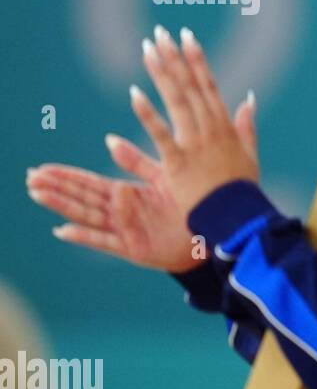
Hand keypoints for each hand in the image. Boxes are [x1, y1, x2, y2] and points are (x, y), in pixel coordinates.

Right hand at [28, 135, 199, 272]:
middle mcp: (122, 214)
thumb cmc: (188, 206)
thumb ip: (136, 162)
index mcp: (127, 196)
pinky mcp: (134, 248)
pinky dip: (85, 236)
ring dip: (63, 206)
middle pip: (83, 198)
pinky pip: (106, 240)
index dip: (66, 177)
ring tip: (38, 195)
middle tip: (31, 179)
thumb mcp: (161, 177)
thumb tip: (109, 140)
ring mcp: (126, 231)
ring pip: (88, 216)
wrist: (213, 232)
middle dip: (57, 189)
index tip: (41, 168)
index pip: (90, 184)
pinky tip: (63, 230)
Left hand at [133, 25, 259, 219]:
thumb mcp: (250, 154)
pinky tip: (134, 94)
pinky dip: (147, 114)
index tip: (188, 36)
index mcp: (226, 125)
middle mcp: (210, 128)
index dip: (198, 59)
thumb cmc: (241, 188)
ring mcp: (194, 143)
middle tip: (160, 33)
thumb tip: (249, 99)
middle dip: (174, 57)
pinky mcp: (178, 161)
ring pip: (176, 101)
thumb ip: (247, 125)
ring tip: (148, 50)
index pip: (209, 84)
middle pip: (190, 86)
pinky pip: (160, 133)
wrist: (236, 216)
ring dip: (161, 73)